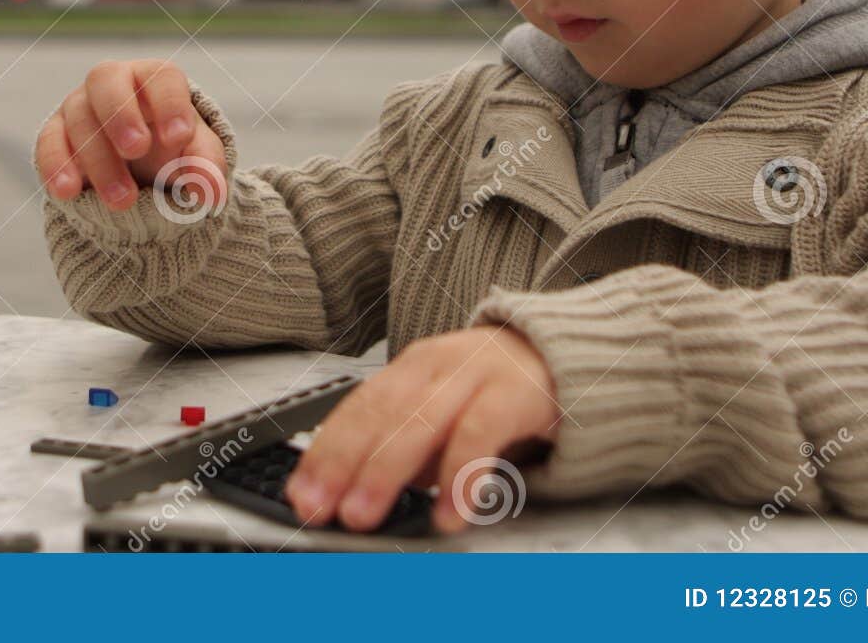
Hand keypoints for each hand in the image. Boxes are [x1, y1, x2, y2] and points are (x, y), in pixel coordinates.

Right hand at [34, 59, 227, 211]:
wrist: (138, 167)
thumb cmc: (171, 149)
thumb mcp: (196, 155)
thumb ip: (206, 166)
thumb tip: (208, 191)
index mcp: (154, 79)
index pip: (161, 76)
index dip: (170, 103)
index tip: (180, 137)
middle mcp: (113, 82)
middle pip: (106, 80)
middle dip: (120, 114)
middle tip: (137, 150)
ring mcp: (80, 105)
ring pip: (80, 119)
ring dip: (100, 160)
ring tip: (122, 201)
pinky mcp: (55, 132)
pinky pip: (48, 142)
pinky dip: (56, 166)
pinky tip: (68, 192)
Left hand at [284, 325, 560, 534]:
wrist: (567, 353)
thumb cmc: (495, 390)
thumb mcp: (442, 412)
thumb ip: (406, 449)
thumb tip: (357, 494)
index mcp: (409, 370)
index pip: (355, 409)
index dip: (324, 452)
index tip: (300, 494)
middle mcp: (435, 366)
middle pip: (378, 413)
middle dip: (343, 463)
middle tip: (321, 508)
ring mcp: (475, 375)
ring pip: (420, 421)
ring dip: (386, 471)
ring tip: (365, 514)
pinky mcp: (516, 393)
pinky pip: (481, 435)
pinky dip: (460, 475)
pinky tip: (448, 511)